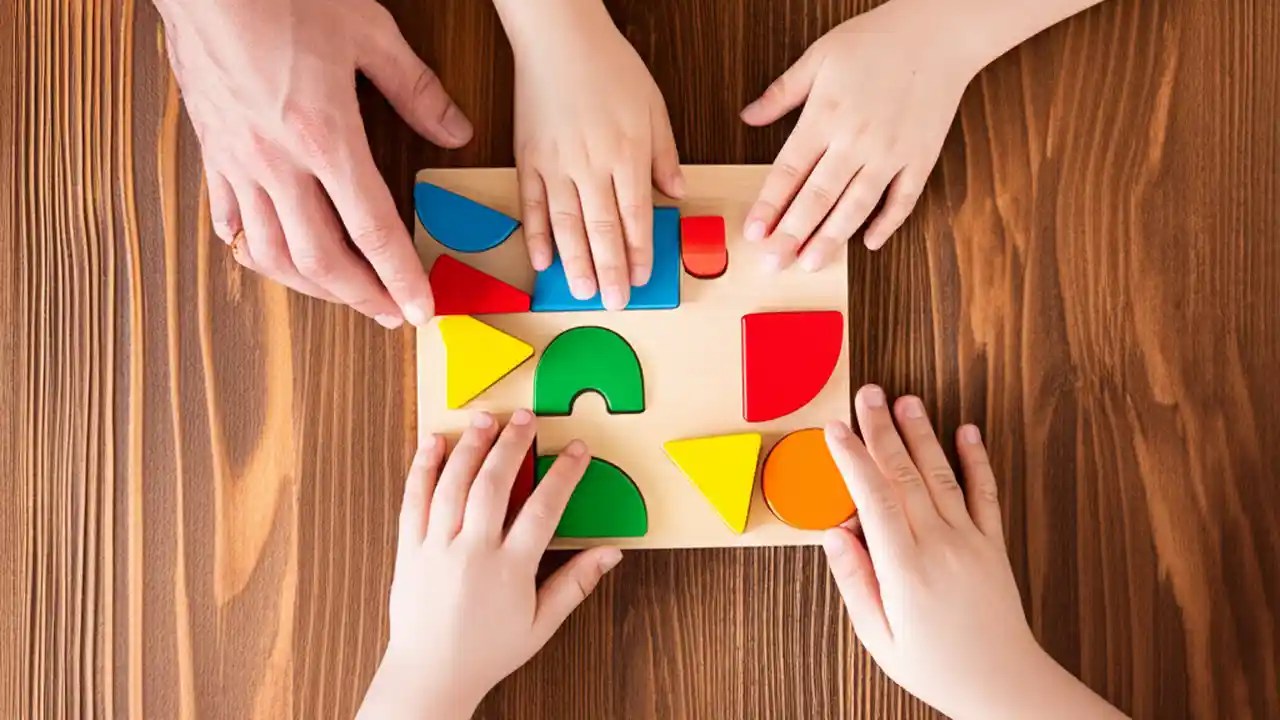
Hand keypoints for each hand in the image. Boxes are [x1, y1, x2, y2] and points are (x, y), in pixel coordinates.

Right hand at [158, 0, 473, 327]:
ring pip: (269, 252)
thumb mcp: (368, 32)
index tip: (420, 309)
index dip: (401, 278)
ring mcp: (237, 161)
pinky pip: (227, 216)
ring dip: (309, 286)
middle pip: (319, 259)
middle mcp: (276, 162)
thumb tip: (455, 131)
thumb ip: (416, 89)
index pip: (372, 230)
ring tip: (340, 296)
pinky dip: (251, 245)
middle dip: (359, 297)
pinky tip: (266, 254)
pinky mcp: (211, 150)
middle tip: (388, 315)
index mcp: (324, 137)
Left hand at [357, 410, 622, 719]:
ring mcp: (437, 548)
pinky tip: (434, 443)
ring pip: (453, 484)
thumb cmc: (487, 652)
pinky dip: (423, 468)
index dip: (564, 474)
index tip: (577, 450)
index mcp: (509, 570)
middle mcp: (471, 553)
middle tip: (527, 418)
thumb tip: (611, 553)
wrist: (430, 675)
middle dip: (513, 445)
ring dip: (471, 447)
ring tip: (487, 419)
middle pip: (494, 484)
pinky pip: (414, 500)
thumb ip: (575, 583)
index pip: (543, 509)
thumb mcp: (541, 624)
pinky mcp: (410, 549)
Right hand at [498, 0, 683, 309]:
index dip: (640, 252)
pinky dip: (536, 235)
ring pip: (567, 225)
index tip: (643, 278)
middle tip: (616, 301)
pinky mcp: (528, 158)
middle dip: (611, 269)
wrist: (559, 36)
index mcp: (626, 153)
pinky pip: (532, 204)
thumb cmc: (609, 66)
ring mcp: (555, 164)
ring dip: (575, 262)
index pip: (636, 215)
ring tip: (583, 291)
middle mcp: (591, 164)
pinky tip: (541, 261)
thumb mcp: (653, 106)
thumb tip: (677, 195)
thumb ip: (664, 154)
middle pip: (602, 228)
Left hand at [740, 0, 981, 269]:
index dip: (769, 206)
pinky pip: (902, 200)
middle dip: (792, 234)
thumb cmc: (877, 40)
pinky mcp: (921, 158)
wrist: (939, 32)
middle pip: (817, 198)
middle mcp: (857, 140)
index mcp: (826, 115)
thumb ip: (782, 92)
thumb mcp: (819, 56)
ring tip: (810, 263)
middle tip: (773, 263)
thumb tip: (748, 116)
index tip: (754, 232)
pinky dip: (887, 224)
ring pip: (856, 206)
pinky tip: (869, 243)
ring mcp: (892, 152)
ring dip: (831, 239)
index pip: (789, 171)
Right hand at [822, 385, 1126, 719]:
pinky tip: (968, 432)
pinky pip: (984, 494)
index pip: (874, 498)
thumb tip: (833, 534)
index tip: (836, 430)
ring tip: (907, 400)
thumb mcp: (879, 636)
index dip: (853, 459)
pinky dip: (976, 460)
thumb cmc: (937, 666)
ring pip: (941, 475)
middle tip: (868, 393)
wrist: (1003, 684)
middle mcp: (940, 546)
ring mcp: (971, 541)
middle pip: (905, 475)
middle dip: (882, 430)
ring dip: (923, 434)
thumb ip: (855, 581)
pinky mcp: (993, 544)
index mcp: (906, 569)